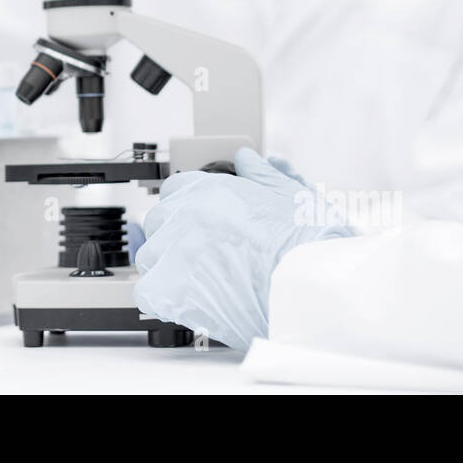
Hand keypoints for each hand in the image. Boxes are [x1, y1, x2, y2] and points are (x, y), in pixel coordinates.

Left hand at [134, 147, 351, 350]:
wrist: (314, 286)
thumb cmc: (310, 244)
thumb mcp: (293, 194)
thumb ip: (263, 175)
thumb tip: (247, 160)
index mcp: (212, 191)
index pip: (175, 189)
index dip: (187, 206)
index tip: (196, 221)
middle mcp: (189, 216)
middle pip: (159, 222)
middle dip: (175, 235)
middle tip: (200, 253)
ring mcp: (178, 252)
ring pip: (151, 256)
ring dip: (167, 267)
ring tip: (196, 281)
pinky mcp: (174, 291)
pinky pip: (147, 294)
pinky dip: (161, 299)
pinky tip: (183, 302)